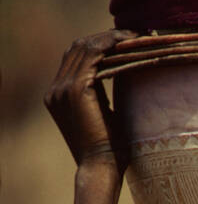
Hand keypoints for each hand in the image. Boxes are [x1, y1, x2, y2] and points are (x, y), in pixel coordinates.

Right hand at [43, 30, 136, 175]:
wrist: (101, 169)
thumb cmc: (110, 151)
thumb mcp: (104, 115)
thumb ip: (103, 94)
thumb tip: (121, 73)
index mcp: (59, 95)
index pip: (75, 57)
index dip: (99, 44)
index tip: (125, 41)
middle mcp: (56, 89)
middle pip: (78, 47)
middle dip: (106, 37)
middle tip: (134, 33)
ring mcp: (62, 88)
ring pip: (85, 47)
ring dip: (111, 38)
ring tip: (136, 35)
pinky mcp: (75, 90)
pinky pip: (93, 55)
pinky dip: (110, 45)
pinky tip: (129, 43)